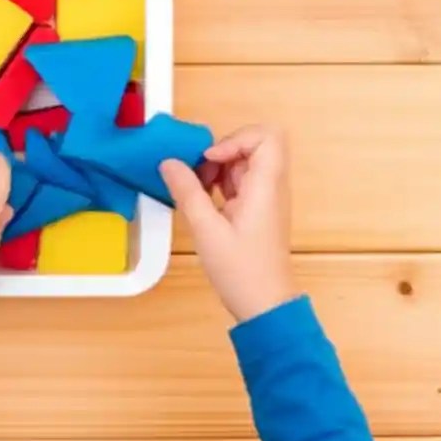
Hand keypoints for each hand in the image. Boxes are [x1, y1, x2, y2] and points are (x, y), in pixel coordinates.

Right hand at [160, 125, 297, 322]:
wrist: (265, 305)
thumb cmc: (241, 271)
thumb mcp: (207, 230)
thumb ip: (187, 192)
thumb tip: (169, 163)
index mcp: (266, 186)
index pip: (267, 136)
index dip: (236, 138)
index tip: (211, 159)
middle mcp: (271, 186)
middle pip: (254, 144)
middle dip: (222, 151)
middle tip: (199, 174)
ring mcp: (266, 198)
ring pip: (244, 162)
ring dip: (218, 168)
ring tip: (196, 190)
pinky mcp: (257, 209)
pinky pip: (241, 181)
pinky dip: (220, 183)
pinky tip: (203, 202)